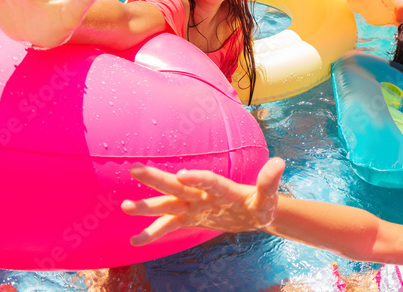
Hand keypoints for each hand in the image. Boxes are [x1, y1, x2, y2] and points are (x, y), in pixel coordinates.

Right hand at [122, 158, 285, 245]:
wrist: (253, 212)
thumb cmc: (261, 204)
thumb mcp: (267, 198)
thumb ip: (269, 182)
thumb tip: (279, 162)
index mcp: (222, 188)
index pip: (209, 181)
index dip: (198, 178)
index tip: (182, 174)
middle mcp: (202, 195)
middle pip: (178, 186)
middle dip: (157, 179)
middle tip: (135, 169)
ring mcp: (194, 206)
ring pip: (167, 205)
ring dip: (147, 207)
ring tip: (124, 206)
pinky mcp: (190, 218)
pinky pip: (168, 227)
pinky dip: (152, 233)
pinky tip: (134, 240)